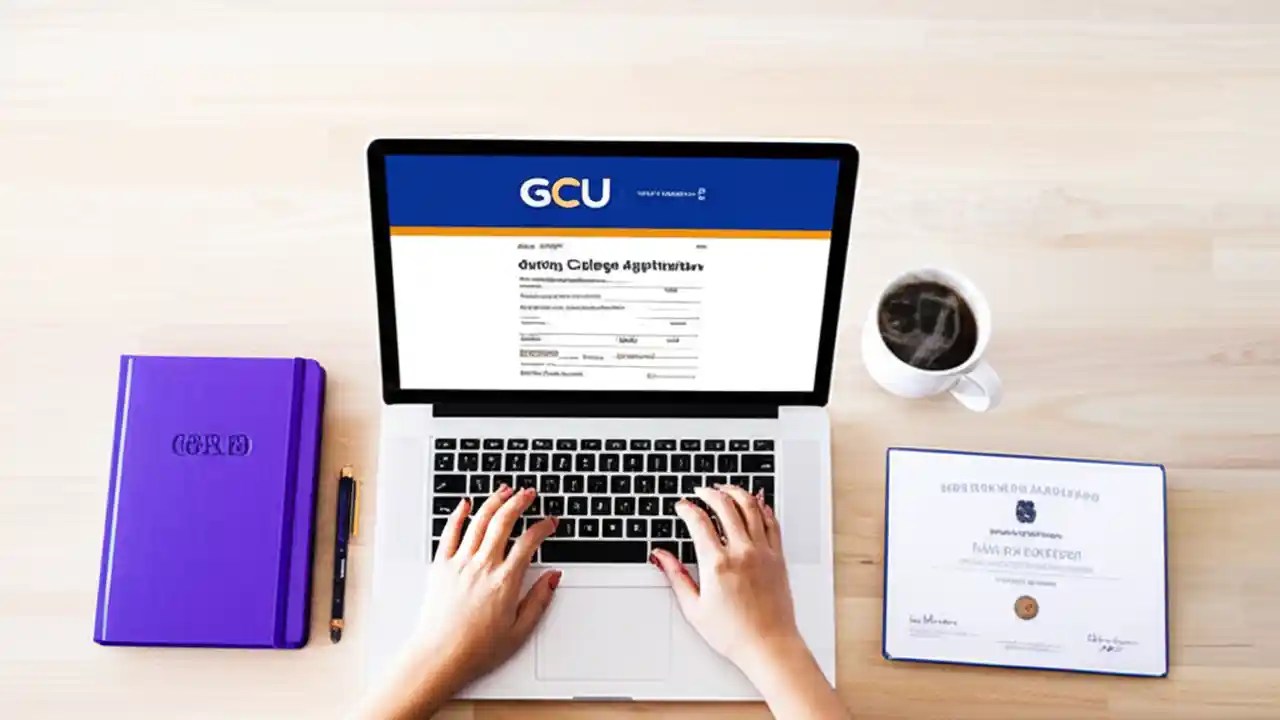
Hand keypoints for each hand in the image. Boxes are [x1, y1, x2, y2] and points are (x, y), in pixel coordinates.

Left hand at [359, 485, 559, 718]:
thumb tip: (553, 577)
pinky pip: (449, 533)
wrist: (440, 656)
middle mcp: (483, 566)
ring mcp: (460, 563)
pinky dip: (458, 515)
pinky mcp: (440, 566)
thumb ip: (539, 600)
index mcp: (505, 581)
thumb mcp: (519, 630)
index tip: (550, 522)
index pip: (529, 542)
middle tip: (528, 493)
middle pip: (503, 521)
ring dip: (494, 501)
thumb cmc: (476, 649)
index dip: (543, 527)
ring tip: (504, 490)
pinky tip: (465, 504)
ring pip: (479, 521)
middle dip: (519, 502)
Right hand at [651, 485, 848, 718]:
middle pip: (725, 506)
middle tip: (701, 491)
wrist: (769, 645)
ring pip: (750, 508)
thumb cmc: (734, 633)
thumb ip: (676, 576)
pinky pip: (771, 522)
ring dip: (735, 492)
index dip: (687, 508)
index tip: (682, 506)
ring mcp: (763, 552)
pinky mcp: (778, 557)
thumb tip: (661, 556)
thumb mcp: (694, 607)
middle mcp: (741, 553)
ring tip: (725, 489)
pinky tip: (754, 503)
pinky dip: (761, 507)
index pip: (699, 521)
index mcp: (717, 564)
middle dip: (709, 493)